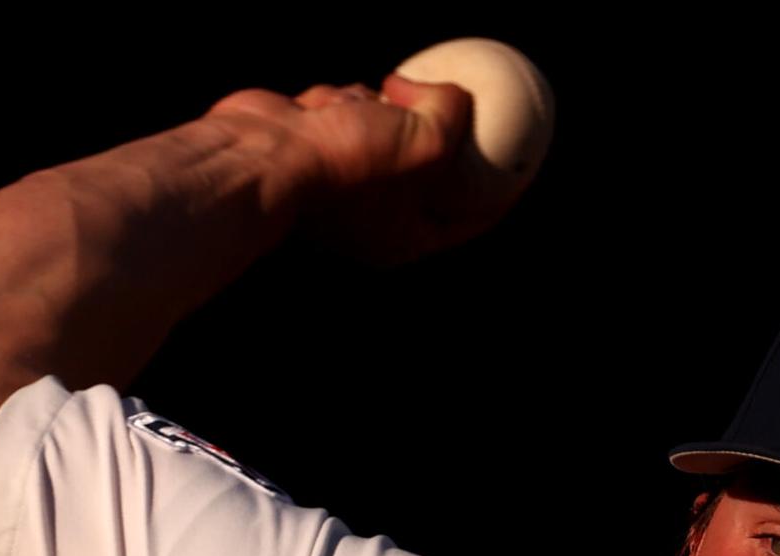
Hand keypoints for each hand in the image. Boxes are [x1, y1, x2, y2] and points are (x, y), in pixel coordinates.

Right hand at [206, 73, 509, 267]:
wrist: (258, 156)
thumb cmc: (342, 164)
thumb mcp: (425, 138)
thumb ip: (452, 114)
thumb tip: (446, 93)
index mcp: (408, 238)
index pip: (475, 210)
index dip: (502, 176)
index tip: (522, 144)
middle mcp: (375, 219)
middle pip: (430, 163)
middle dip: (428, 126)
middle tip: (426, 101)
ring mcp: (342, 184)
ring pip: (388, 125)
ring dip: (379, 107)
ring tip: (359, 110)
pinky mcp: (313, 148)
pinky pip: (348, 110)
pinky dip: (342, 99)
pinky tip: (324, 106)